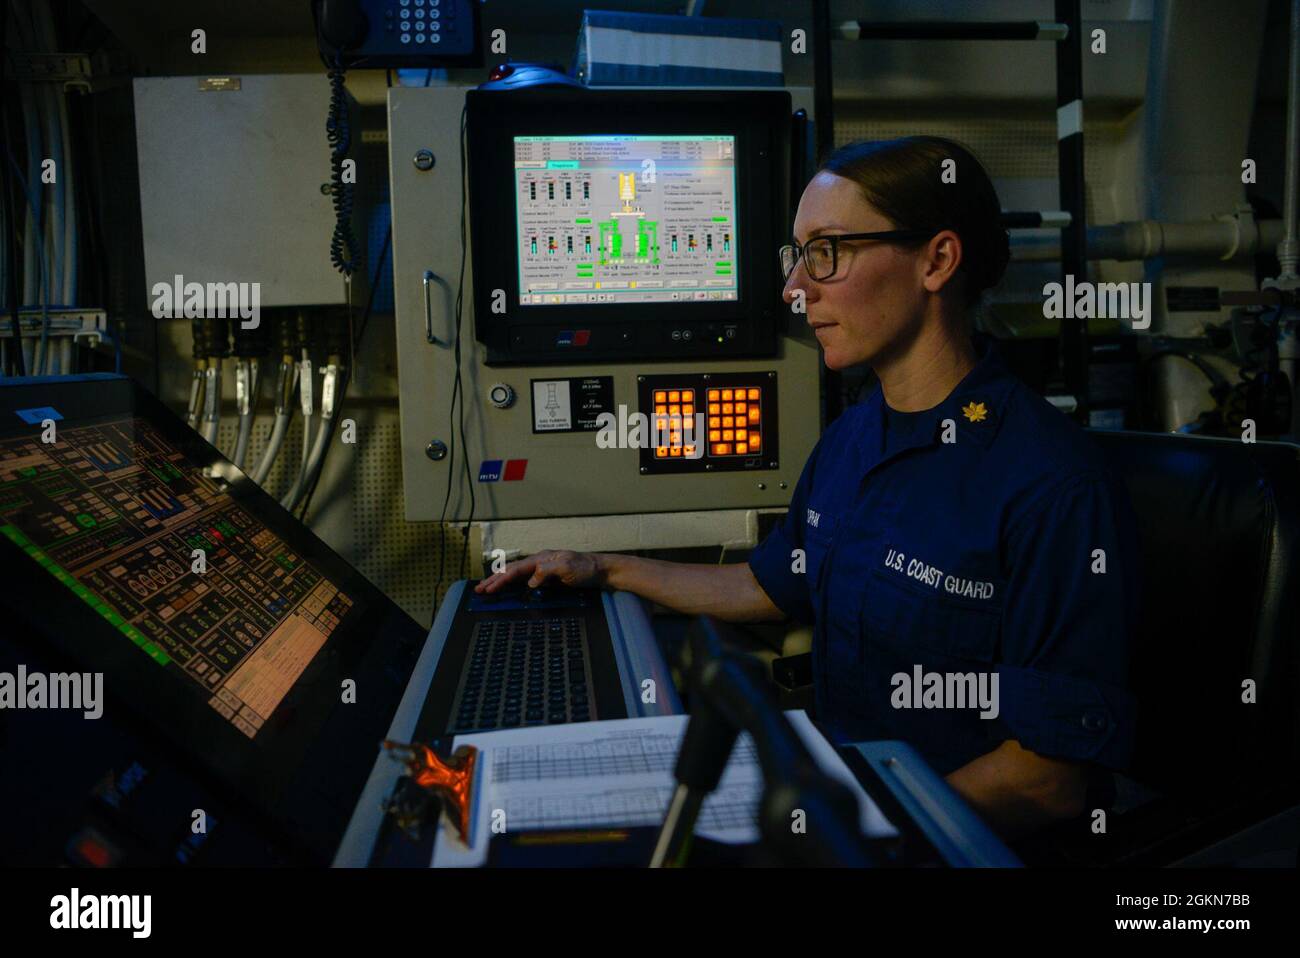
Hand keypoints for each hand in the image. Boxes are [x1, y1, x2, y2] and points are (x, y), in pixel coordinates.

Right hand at [474, 550, 607, 593]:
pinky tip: (508, 589)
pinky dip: (513, 584)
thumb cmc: (586, 568)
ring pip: (516, 575)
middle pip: (512, 571)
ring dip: (501, 582)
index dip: (501, 579)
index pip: (516, 569)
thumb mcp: (568, 568)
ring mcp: (543, 569)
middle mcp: (539, 562)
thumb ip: (548, 571)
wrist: (601, 570)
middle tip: (479, 590)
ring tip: (487, 588)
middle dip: (494, 580)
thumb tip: (530, 581)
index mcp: (541, 558)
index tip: (488, 588)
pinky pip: (525, 580)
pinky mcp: (548, 578)